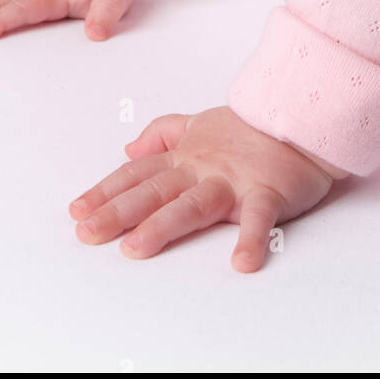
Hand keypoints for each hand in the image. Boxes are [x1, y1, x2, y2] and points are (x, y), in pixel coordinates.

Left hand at [69, 106, 349, 272]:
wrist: (302, 116)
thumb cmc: (253, 126)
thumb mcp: (201, 121)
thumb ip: (164, 133)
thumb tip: (128, 149)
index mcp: (187, 155)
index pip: (139, 174)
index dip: (106, 192)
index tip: (77, 212)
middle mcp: (204, 167)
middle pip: (155, 191)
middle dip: (118, 212)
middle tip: (87, 233)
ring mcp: (234, 179)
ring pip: (194, 203)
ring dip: (164, 226)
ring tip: (136, 249)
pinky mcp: (268, 190)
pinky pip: (259, 217)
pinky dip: (251, 238)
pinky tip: (240, 263)